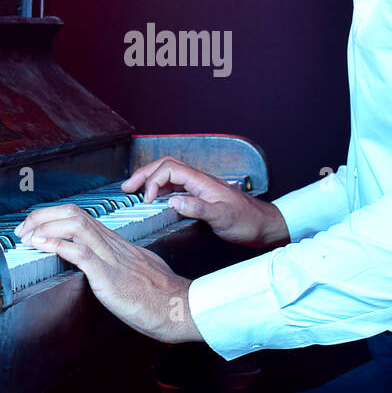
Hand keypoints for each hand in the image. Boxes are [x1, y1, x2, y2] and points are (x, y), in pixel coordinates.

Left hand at [14, 204, 202, 343]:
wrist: (178, 308)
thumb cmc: (161, 296)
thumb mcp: (137, 272)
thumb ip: (118, 265)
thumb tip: (99, 266)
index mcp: (117, 244)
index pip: (81, 216)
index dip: (54, 217)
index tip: (36, 227)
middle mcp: (112, 245)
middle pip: (74, 213)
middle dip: (43, 216)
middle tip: (22, 229)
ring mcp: (111, 258)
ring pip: (76, 224)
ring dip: (45, 226)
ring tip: (26, 235)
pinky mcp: (109, 276)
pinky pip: (81, 252)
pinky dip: (56, 244)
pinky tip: (41, 245)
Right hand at [122, 155, 288, 246]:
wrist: (263, 225)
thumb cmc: (247, 221)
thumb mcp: (223, 217)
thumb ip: (198, 209)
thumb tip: (174, 201)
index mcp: (203, 182)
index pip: (169, 170)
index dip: (154, 181)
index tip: (148, 200)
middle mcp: (200, 181)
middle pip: (166, 167)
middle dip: (144, 174)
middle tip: (128, 187)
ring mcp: (200, 187)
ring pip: (170, 175)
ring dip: (151, 179)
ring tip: (135, 190)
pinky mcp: (202, 196)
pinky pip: (176, 186)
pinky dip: (161, 189)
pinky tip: (157, 199)